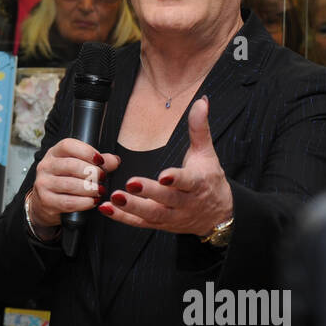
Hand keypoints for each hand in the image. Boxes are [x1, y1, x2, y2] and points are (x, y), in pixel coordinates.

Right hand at [27, 138, 120, 230]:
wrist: (46, 203)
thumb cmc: (66, 181)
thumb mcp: (79, 166)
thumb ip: (98, 162)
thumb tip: (114, 160)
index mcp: (55, 153)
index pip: (68, 145)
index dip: (86, 151)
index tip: (100, 160)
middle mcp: (46, 166)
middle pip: (71, 165)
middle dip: (92, 173)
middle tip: (102, 178)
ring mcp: (44, 183)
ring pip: (70, 184)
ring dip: (89, 189)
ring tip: (99, 191)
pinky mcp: (46, 201)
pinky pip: (68, 202)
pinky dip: (84, 202)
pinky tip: (92, 202)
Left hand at [97, 96, 232, 237]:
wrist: (218, 214)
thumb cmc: (209, 180)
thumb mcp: (207, 153)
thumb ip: (199, 128)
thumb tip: (202, 101)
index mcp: (198, 183)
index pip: (188, 181)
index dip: (176, 179)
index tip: (165, 175)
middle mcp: (185, 203)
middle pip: (167, 199)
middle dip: (149, 192)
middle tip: (131, 184)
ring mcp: (172, 216)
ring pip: (152, 214)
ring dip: (132, 207)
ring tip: (115, 197)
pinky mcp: (159, 224)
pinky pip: (140, 224)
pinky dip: (123, 218)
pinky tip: (107, 209)